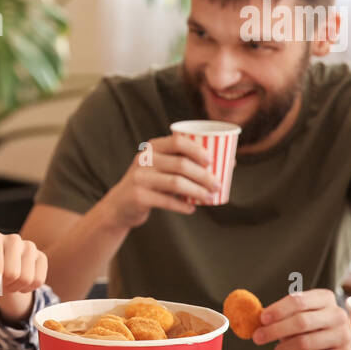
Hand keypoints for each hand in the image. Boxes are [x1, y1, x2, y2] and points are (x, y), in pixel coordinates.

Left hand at [0, 231, 47, 324]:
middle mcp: (13, 239)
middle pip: (13, 273)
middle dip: (4, 286)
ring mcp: (29, 246)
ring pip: (26, 278)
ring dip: (15, 288)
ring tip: (7, 282)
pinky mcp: (41, 256)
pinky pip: (38, 281)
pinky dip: (27, 289)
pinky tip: (19, 282)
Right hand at [98, 134, 220, 230]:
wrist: (120, 205)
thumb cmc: (151, 184)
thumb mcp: (161, 168)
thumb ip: (187, 163)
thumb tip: (230, 163)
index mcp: (152, 147)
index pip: (178, 140)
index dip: (197, 149)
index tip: (212, 161)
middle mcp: (144, 159)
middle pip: (180, 164)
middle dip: (204, 176)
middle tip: (218, 185)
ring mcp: (139, 178)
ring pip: (175, 183)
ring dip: (197, 192)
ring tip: (210, 198)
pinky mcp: (138, 196)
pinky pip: (167, 201)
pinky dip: (183, 206)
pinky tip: (192, 209)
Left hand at [252, 288, 350, 349]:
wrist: (346, 346)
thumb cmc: (315, 327)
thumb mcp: (302, 313)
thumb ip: (282, 314)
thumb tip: (256, 319)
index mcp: (325, 298)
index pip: (298, 300)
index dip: (278, 310)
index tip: (261, 319)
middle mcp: (337, 315)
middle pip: (301, 322)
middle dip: (275, 330)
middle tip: (258, 338)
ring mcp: (344, 336)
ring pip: (305, 343)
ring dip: (284, 348)